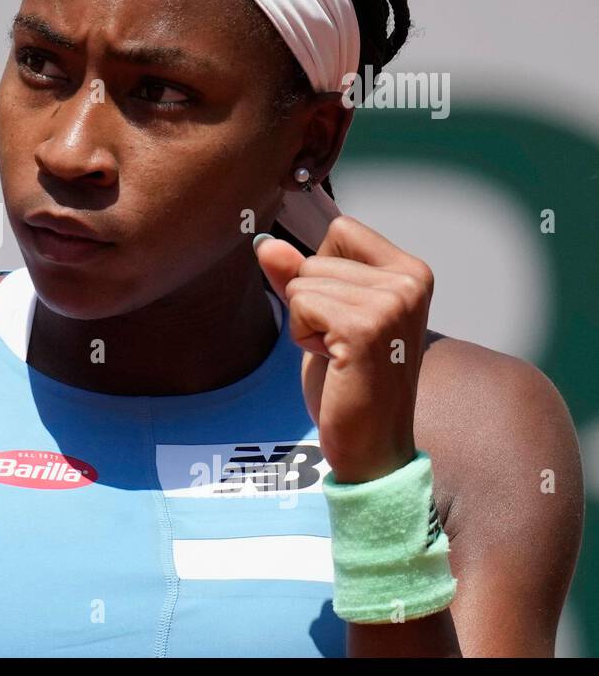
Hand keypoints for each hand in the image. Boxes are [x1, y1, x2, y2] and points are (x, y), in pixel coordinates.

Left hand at [254, 216, 434, 482]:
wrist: (370, 444)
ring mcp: (392, 303)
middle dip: (311, 301)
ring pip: (302, 282)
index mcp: (410, 271)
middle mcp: (410, 281)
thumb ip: (297, 275)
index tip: (341, 315)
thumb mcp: (321, 316)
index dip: (321, 271)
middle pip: (315, 257)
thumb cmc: (348, 381)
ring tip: (340, 354)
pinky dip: (303, 336)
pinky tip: (334, 362)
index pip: (340, 230)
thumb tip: (266, 244)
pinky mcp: (366, 327)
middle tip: (341, 344)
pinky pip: (300, 304)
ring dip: (306, 322)